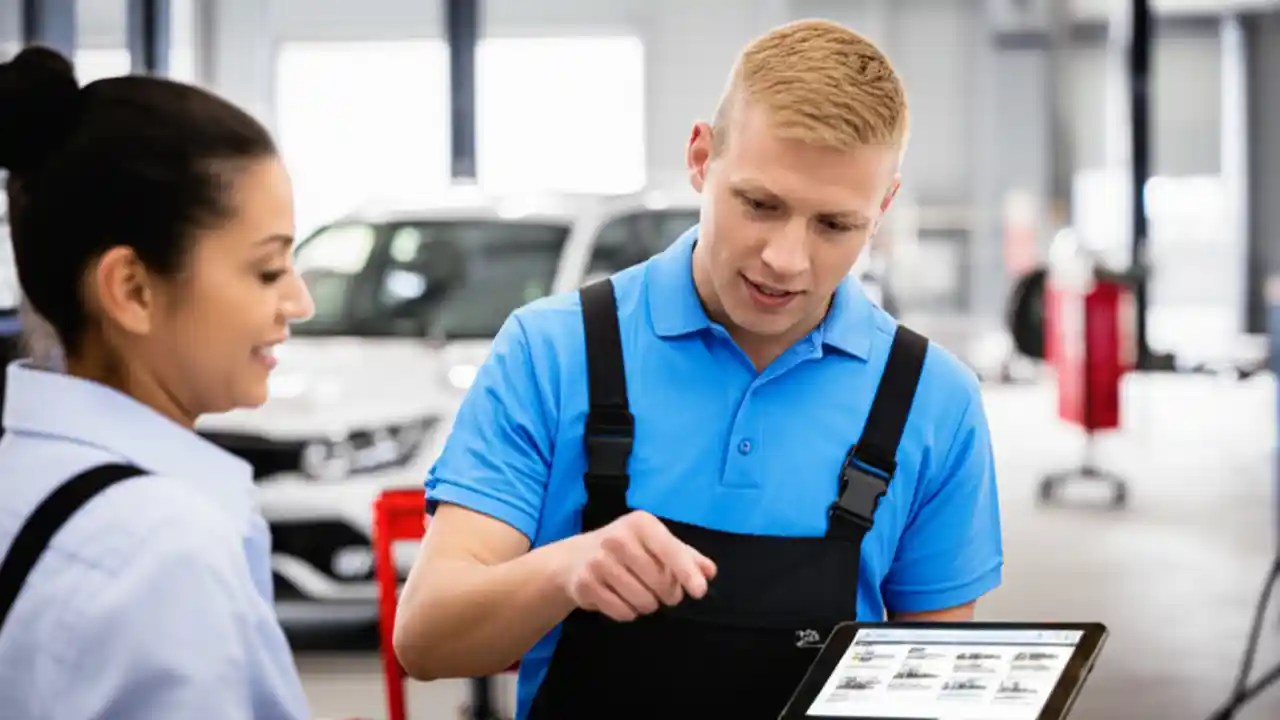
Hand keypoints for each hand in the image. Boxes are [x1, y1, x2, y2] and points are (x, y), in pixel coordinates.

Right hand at [564, 510, 716, 621]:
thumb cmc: (626, 549)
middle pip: (659, 582)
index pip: (670, 550)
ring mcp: (599, 561)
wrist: (575, 558)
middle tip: (662, 591)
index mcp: (641, 524)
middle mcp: (618, 539)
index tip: (699, 591)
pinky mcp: (586, 584)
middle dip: (668, 594)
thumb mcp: (656, 544)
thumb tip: (709, 572)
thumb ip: (685, 556)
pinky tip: (623, 600)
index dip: (686, 572)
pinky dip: (629, 612)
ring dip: (648, 605)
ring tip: (641, 594)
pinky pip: (622, 612)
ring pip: (642, 601)